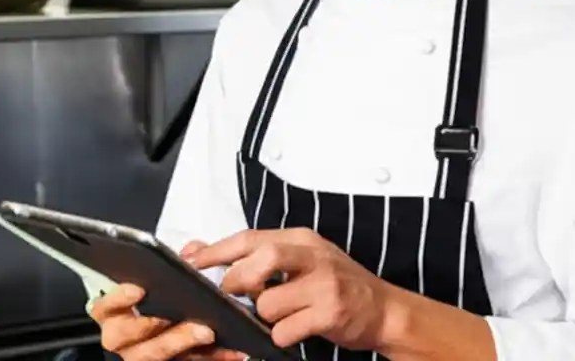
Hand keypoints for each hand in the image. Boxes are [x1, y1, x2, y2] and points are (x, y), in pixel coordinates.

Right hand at [90, 241, 246, 360]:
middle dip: (147, 324)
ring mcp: (143, 354)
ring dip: (179, 342)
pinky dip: (209, 357)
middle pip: (122, 336)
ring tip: (206, 331)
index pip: (103, 306)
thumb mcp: (172, 275)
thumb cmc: (170, 298)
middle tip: (170, 315)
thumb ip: (179, 261)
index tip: (139, 289)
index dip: (117, 298)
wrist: (189, 323)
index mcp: (117, 311)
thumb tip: (193, 252)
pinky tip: (230, 350)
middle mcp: (123, 337)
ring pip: (151, 355)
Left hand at [188, 228, 398, 351]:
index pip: (249, 238)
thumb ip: (258, 256)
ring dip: (265, 316)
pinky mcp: (330, 312)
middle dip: (238, 280)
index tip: (190, 259)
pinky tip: (295, 330)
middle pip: (261, 259)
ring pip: (268, 302)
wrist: (385, 309)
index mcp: (301, 239)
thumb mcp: (301, 260)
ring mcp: (324, 284)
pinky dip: (281, 336)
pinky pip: (285, 330)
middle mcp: (313, 256)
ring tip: (281, 315)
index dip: (215, 250)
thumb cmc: (336, 285)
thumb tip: (201, 249)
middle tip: (235, 294)